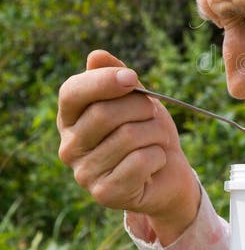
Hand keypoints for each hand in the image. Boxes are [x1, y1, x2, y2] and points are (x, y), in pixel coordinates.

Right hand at [57, 49, 199, 242]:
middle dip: (141, 108)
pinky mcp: (105, 194)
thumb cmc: (147, 130)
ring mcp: (84, 174)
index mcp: (69, 118)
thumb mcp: (136, 97)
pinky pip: (139, 161)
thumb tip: (95, 55)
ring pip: (128, 136)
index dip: (102, 81)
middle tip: (153, 114)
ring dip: (155, 132)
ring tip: (157, 140)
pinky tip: (155, 162)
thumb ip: (116, 76)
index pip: (71, 92)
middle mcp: (69, 147)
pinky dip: (158, 156)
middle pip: (104, 113)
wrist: (169, 174)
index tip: (133, 79)